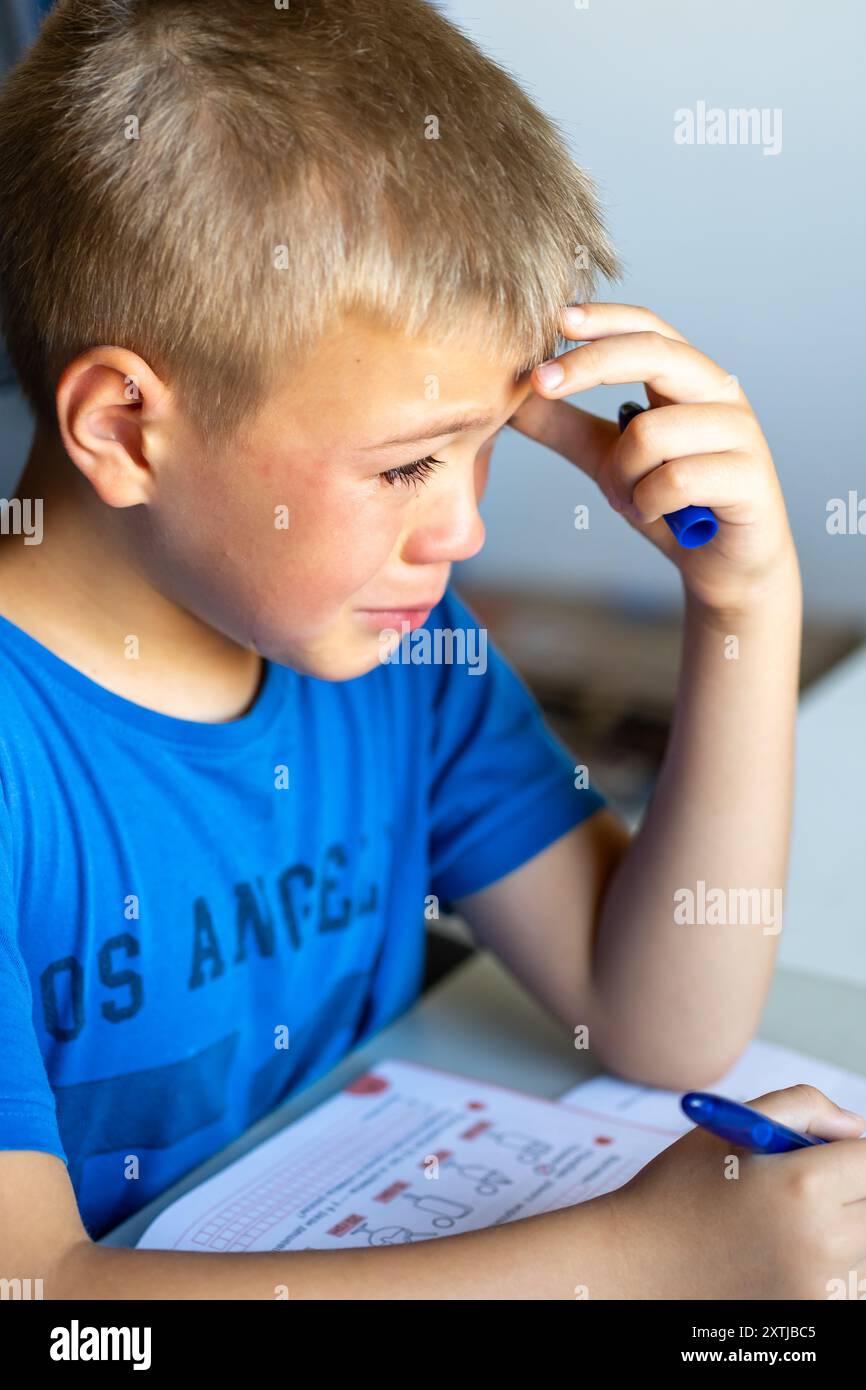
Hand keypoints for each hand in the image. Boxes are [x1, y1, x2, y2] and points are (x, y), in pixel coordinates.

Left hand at [507, 302, 798, 612]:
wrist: (721, 565)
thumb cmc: (668, 503)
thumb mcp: (607, 459)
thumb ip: (565, 427)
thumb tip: (510, 398)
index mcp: (688, 379)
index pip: (648, 328)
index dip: (604, 318)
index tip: (556, 319)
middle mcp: (720, 393)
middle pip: (653, 353)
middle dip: (589, 365)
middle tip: (538, 384)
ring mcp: (740, 432)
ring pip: (651, 433)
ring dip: (621, 477)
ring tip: (629, 500)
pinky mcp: (750, 477)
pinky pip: (675, 480)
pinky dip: (648, 504)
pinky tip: (656, 515)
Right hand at [600, 1083, 865, 1299]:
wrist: (635, 1268)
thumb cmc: (677, 1191)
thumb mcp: (731, 1126)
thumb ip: (804, 1108)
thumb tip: (858, 1129)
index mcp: (803, 1186)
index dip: (857, 1153)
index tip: (839, 1155)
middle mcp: (823, 1244)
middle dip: (853, 1190)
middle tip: (807, 1188)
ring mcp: (821, 1291)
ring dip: (847, 1231)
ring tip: (788, 1225)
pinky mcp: (815, 1318)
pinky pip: (852, 1286)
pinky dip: (834, 1269)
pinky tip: (785, 1258)